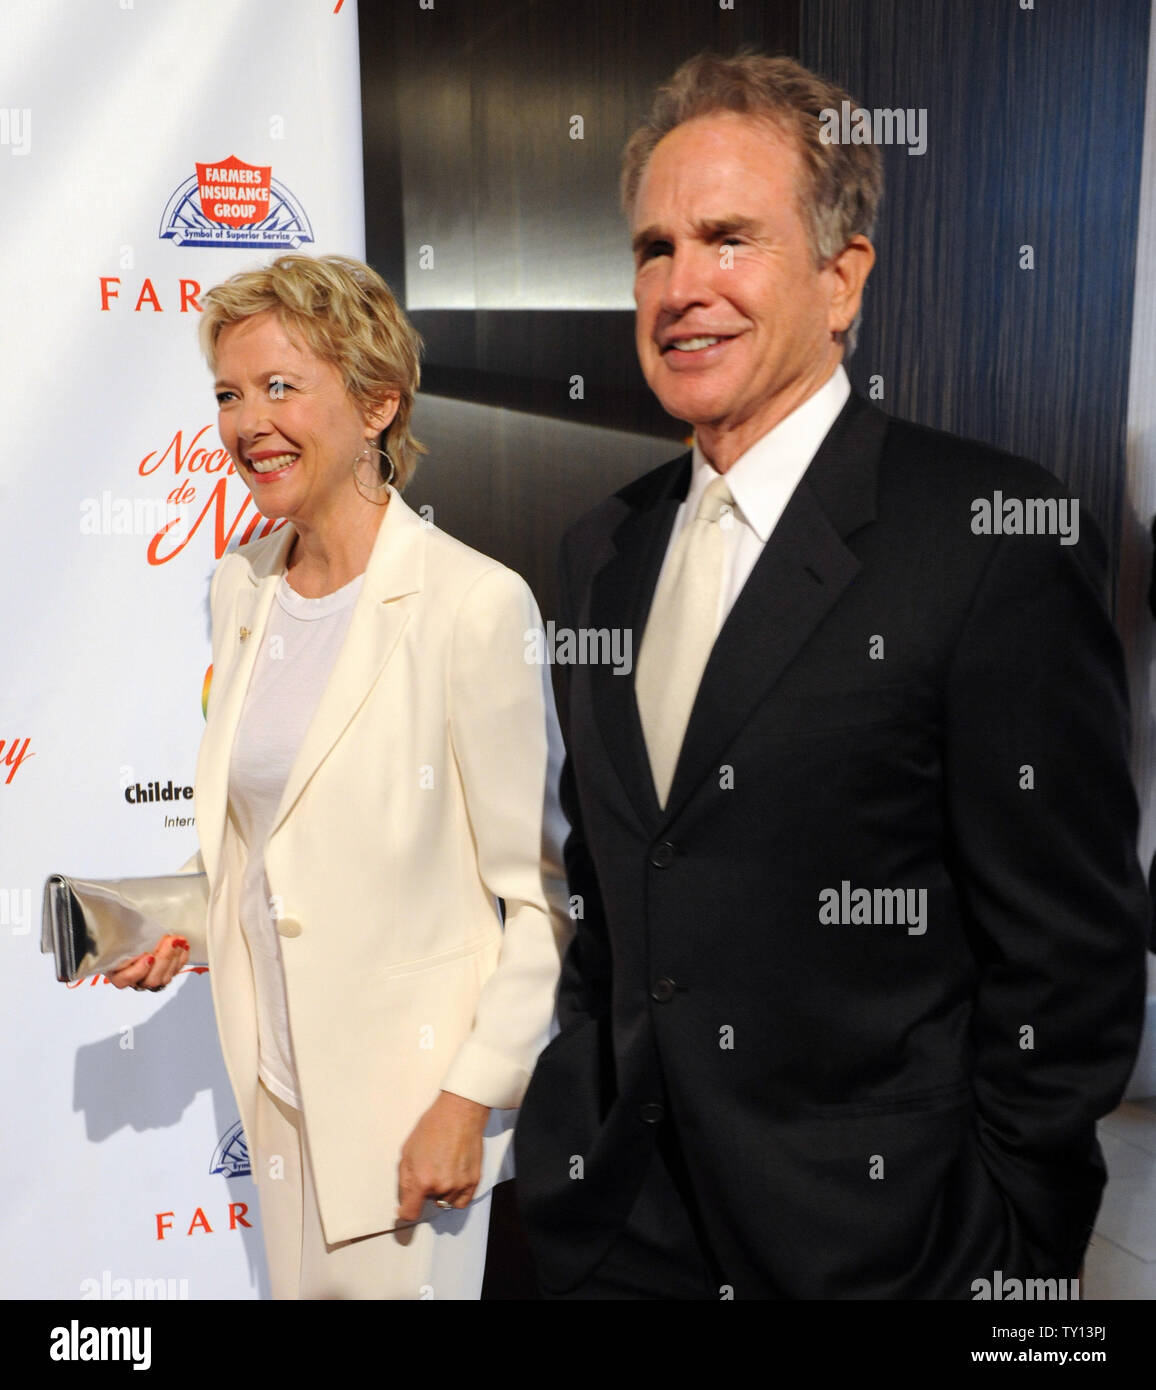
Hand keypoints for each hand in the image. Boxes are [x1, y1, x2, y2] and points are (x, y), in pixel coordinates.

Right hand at [106, 935, 190, 991]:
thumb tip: (120, 917)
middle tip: (169, 941)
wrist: (140, 932)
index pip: (123, 980)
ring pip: (164, 978)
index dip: (138, 970)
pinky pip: (175, 971)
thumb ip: (119, 931)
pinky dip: (181, 958)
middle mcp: (133, 979)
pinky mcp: (165, 974)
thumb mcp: (118, 932)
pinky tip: (183, 946)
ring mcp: (150, 978)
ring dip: (174, 958)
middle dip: (163, 959)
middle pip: (150, 980)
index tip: (148, 956)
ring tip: (177, 941)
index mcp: (116, 971)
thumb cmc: (125, 933)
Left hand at [396, 1090, 489, 1222]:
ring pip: (445, 1202)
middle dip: (425, 1191)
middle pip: (428, 1203)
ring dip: (442, 1191)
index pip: (411, 1213)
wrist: (460, 1114)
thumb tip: (404, 1202)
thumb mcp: (407, 1151)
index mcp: (422, 1180)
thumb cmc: (432, 1127)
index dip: (405, 1213)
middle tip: (429, 1168)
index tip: (405, 1209)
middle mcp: (441, 1187)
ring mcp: (459, 1185)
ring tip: (444, 1167)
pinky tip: (453, 1179)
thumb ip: (405, 1180)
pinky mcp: (474, 1181)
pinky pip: (462, 1202)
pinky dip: (456, 1196)